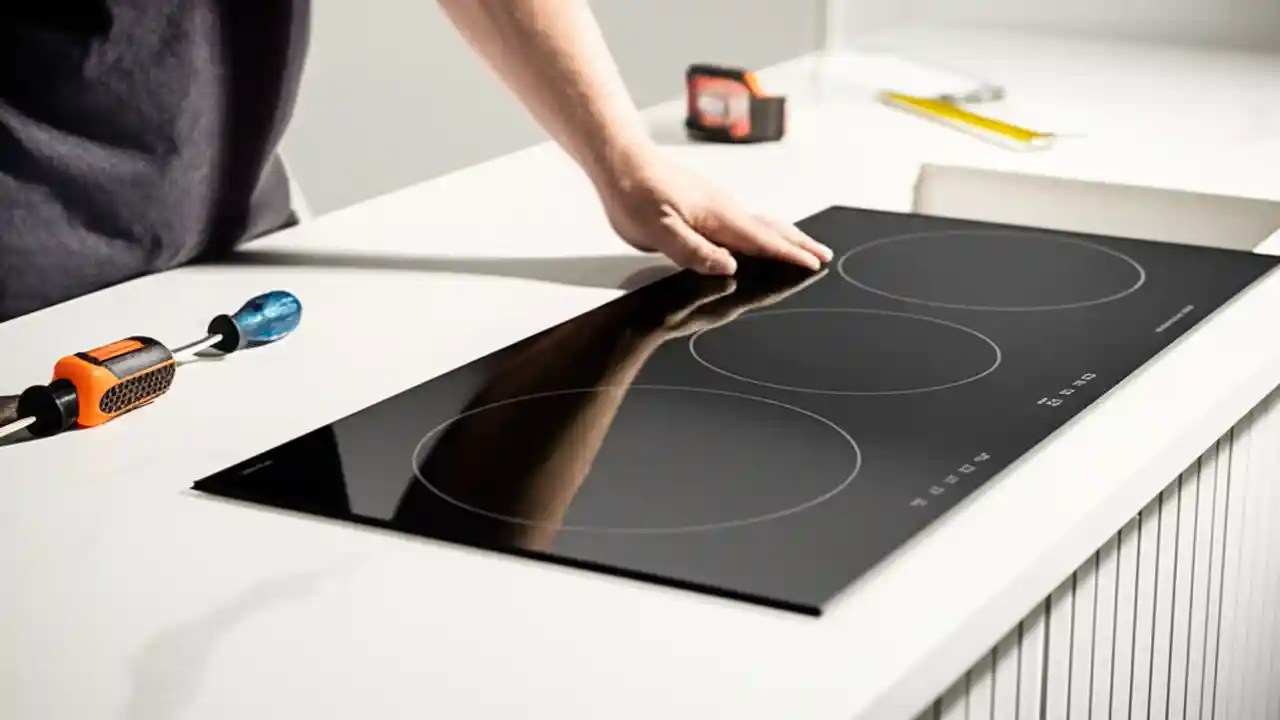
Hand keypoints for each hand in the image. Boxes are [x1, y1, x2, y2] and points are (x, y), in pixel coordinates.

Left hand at [595, 147, 832, 275]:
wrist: (621, 158)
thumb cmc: (634, 192)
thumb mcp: (657, 230)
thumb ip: (693, 251)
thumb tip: (729, 267)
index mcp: (717, 216)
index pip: (761, 240)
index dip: (788, 254)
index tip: (813, 264)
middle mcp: (723, 207)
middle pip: (770, 228)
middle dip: (798, 243)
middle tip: (823, 255)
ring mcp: (716, 202)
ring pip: (760, 222)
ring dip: (784, 235)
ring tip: (802, 246)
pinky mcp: (706, 201)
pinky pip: (745, 218)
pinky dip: (764, 229)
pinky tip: (759, 234)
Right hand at [654, 265, 826, 340]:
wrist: (635, 329)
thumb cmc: (652, 315)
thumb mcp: (676, 299)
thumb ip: (703, 288)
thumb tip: (730, 276)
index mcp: (724, 301)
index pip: (768, 288)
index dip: (792, 277)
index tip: (816, 267)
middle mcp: (728, 303)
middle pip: (771, 287)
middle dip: (794, 275)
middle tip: (821, 263)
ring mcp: (721, 301)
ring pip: (761, 284)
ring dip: (780, 273)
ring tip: (800, 263)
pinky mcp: (711, 297)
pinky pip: (746, 282)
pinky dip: (760, 271)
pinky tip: (760, 264)